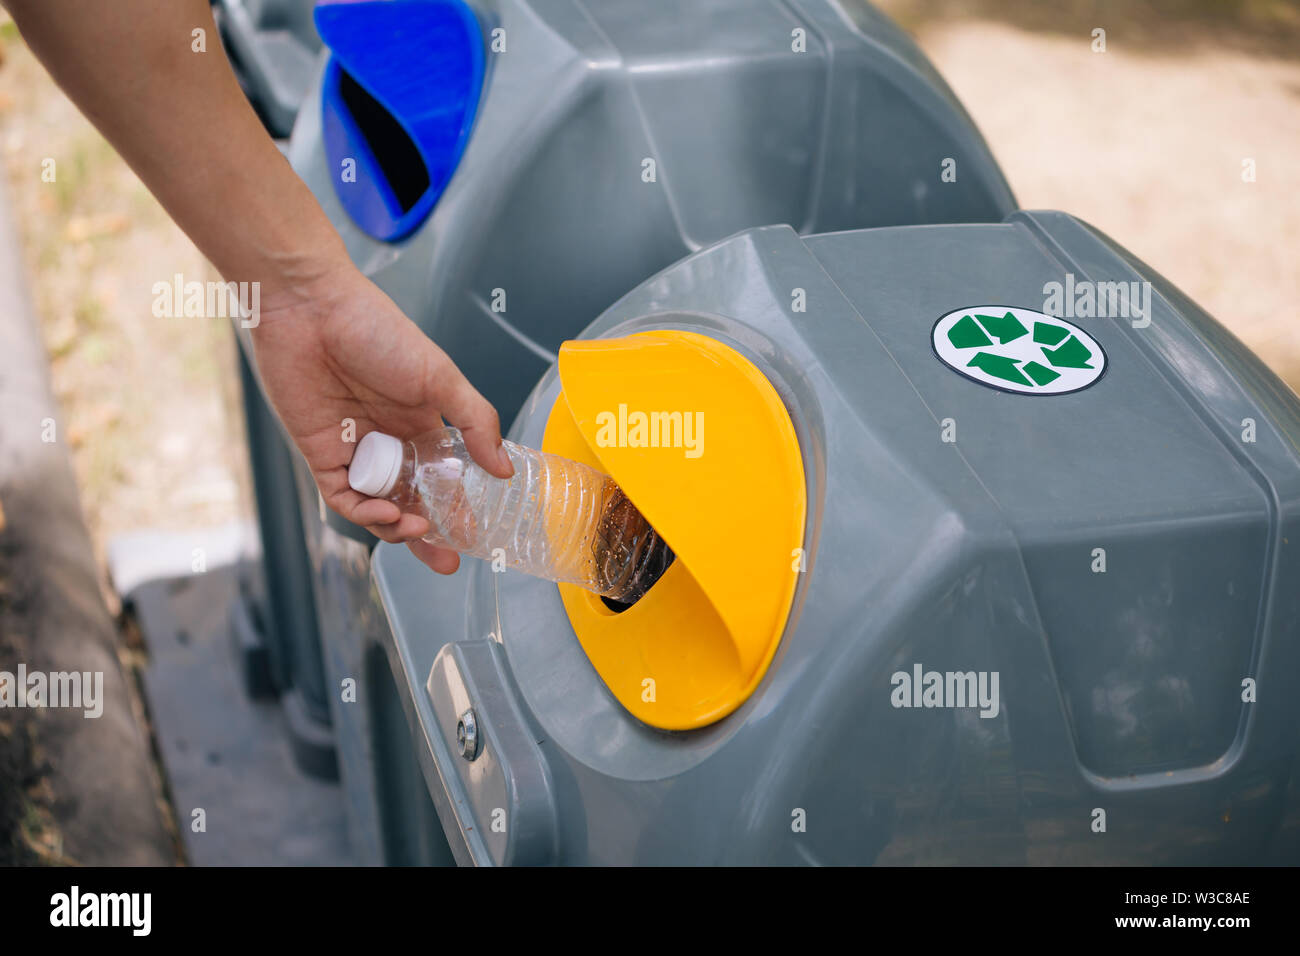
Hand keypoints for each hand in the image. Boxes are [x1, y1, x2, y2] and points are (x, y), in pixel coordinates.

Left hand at [249, 265, 513, 573]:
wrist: (309, 308)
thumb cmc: (376, 329)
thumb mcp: (440, 376)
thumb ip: (476, 423)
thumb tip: (505, 468)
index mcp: (422, 423)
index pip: (444, 480)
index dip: (458, 512)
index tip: (475, 538)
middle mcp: (390, 442)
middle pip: (412, 502)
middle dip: (429, 535)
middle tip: (445, 560)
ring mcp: (355, 451)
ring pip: (378, 507)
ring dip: (397, 525)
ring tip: (415, 527)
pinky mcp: (321, 454)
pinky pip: (343, 497)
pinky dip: (364, 513)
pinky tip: (385, 515)